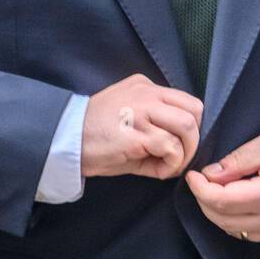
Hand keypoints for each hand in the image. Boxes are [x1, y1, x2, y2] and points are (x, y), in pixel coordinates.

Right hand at [81, 73, 202, 179]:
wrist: (65, 142)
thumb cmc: (96, 136)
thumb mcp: (129, 118)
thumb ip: (155, 122)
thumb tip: (183, 146)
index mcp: (144, 87)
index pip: (187, 101)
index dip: (192, 126)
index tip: (181, 145)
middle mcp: (145, 93)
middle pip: (193, 111)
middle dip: (194, 140)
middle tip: (180, 157)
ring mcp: (141, 111)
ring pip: (186, 128)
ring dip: (184, 154)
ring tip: (168, 166)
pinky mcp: (135, 134)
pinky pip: (170, 148)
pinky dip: (171, 164)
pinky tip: (158, 171)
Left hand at [184, 130, 259, 240]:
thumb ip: (238, 160)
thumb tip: (211, 174)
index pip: (221, 200)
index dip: (200, 188)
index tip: (193, 174)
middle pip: (222, 218)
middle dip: (204, 199)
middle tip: (201, 180)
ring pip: (232, 230)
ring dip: (216, 212)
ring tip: (216, 190)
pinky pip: (247, 234)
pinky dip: (232, 221)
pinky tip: (233, 204)